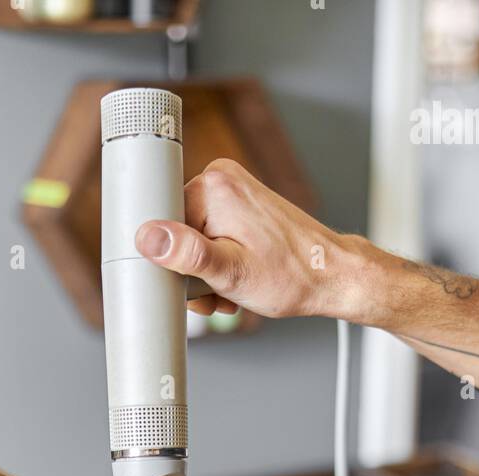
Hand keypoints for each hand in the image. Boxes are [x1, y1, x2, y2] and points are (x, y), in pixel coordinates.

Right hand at [135, 158, 369, 320]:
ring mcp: (233, 189)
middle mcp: (222, 178)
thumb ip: (188, 254)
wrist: (330, 274)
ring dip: (208, 272)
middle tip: (218, 293)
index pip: (163, 227)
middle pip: (179, 233)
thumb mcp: (231, 273)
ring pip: (196, 239)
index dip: (175, 264)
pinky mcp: (242, 202)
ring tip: (232, 289)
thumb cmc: (291, 276)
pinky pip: (213, 234)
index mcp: (214, 186)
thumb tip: (148, 238)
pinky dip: (221, 261)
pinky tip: (238, 277)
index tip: (198, 285)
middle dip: (194, 271)